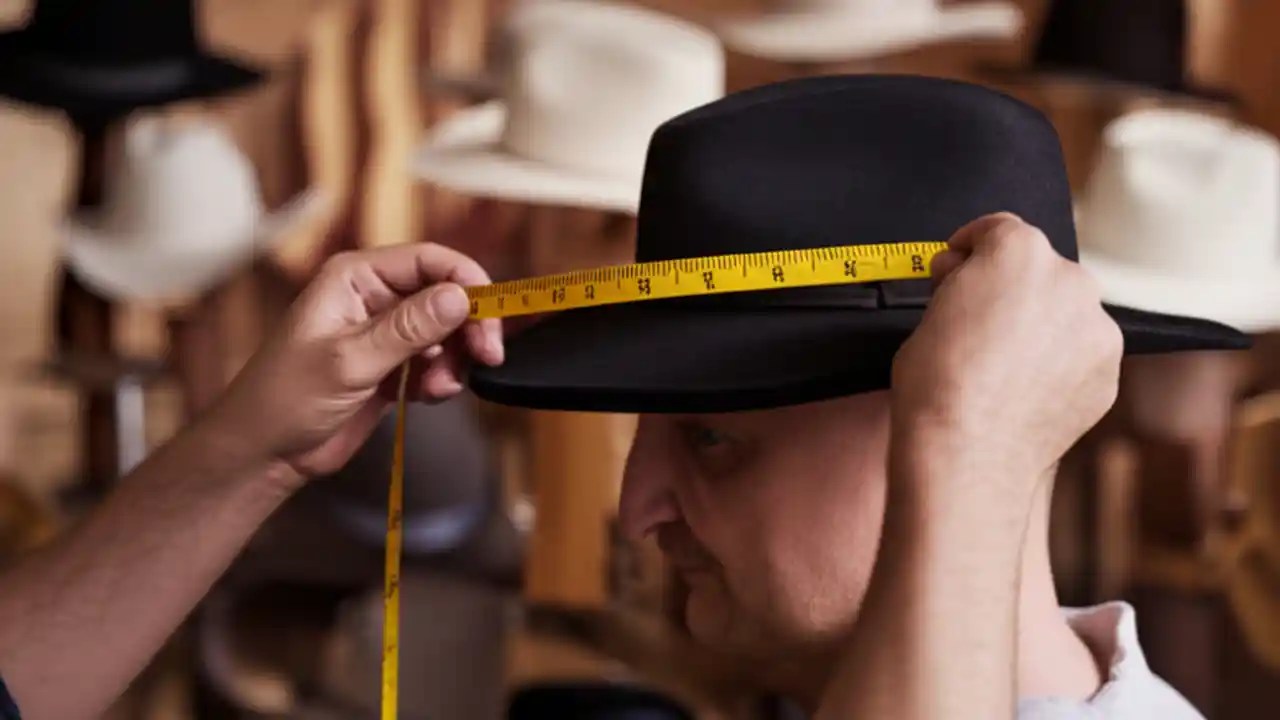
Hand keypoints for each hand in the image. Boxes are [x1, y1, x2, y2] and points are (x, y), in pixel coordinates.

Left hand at [203, 243, 502, 480]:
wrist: (264, 452)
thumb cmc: (286, 398)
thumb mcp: (349, 361)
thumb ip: (407, 329)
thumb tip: (459, 297)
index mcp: (355, 278)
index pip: (427, 260)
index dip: (466, 281)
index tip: (492, 314)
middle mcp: (373, 298)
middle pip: (444, 295)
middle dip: (468, 325)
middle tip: (486, 355)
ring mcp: (384, 333)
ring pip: (446, 331)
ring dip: (455, 358)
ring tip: (440, 387)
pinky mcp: (391, 366)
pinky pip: (436, 361)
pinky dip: (442, 378)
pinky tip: (428, 395)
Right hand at [891, 213, 1122, 499]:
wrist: (967, 452)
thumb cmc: (937, 384)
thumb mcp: (930, 313)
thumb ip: (960, 284)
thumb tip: (967, 279)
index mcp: (1020, 252)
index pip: (997, 229)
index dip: (970, 248)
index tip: (959, 265)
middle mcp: (1069, 279)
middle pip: (1039, 270)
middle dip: (1011, 288)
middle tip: (978, 322)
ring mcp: (1096, 327)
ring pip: (1066, 313)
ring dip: (1040, 325)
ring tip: (1002, 365)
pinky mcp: (1109, 372)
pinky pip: (1081, 354)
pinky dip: (1059, 364)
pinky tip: (1024, 389)